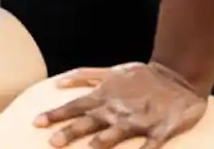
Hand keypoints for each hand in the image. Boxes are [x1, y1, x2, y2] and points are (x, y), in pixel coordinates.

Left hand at [36, 62, 208, 148]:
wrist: (177, 76)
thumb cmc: (140, 76)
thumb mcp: (109, 72)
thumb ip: (83, 76)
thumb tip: (57, 83)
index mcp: (103, 97)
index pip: (74, 107)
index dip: (55, 115)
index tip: (36, 123)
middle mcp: (117, 110)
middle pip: (89, 122)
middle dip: (71, 132)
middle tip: (53, 142)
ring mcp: (138, 120)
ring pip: (117, 133)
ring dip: (103, 142)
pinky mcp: (160, 130)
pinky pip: (152, 144)